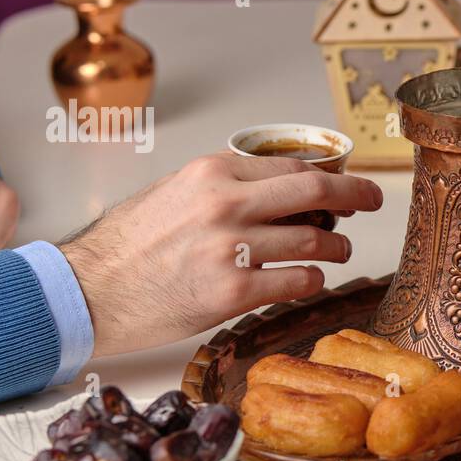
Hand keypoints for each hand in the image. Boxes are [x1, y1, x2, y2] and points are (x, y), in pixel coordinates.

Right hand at [60, 152, 382, 356]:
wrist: (87, 290)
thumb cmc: (126, 245)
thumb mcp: (173, 192)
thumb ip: (224, 188)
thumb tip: (276, 191)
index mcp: (212, 172)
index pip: (291, 167)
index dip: (329, 177)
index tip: (346, 185)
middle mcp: (225, 204)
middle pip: (315, 192)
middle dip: (356, 195)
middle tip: (372, 201)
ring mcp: (230, 249)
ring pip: (313, 241)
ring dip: (335, 248)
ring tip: (337, 251)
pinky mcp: (231, 293)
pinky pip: (297, 281)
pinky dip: (312, 279)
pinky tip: (310, 279)